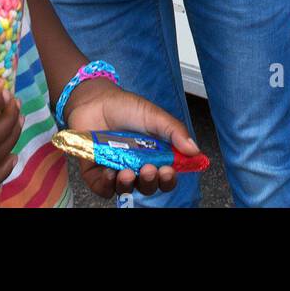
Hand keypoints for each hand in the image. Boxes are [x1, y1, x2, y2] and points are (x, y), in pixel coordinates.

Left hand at [64, 79, 200, 198]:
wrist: (95, 100)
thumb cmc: (124, 106)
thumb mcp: (154, 115)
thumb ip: (174, 131)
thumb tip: (194, 149)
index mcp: (153, 155)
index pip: (166, 175)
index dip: (169, 178)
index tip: (170, 171)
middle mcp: (136, 166)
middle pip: (148, 186)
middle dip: (151, 183)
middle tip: (150, 169)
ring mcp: (117, 171)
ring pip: (127, 190)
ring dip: (129, 185)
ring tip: (128, 172)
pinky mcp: (97, 174)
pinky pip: (104, 189)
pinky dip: (108, 184)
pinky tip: (110, 171)